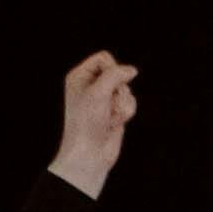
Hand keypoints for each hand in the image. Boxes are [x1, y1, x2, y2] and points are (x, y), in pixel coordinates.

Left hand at [53, 51, 137, 191]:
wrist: (90, 153)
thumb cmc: (87, 123)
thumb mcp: (98, 92)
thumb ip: (116, 75)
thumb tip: (132, 70)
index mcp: (80, 76)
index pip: (104, 58)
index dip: (113, 69)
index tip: (111, 84)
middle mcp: (91, 86)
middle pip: (118, 74)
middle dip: (119, 90)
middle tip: (109, 105)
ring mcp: (104, 99)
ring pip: (127, 89)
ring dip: (123, 104)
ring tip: (111, 117)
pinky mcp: (114, 111)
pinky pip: (130, 103)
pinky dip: (126, 113)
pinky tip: (115, 123)